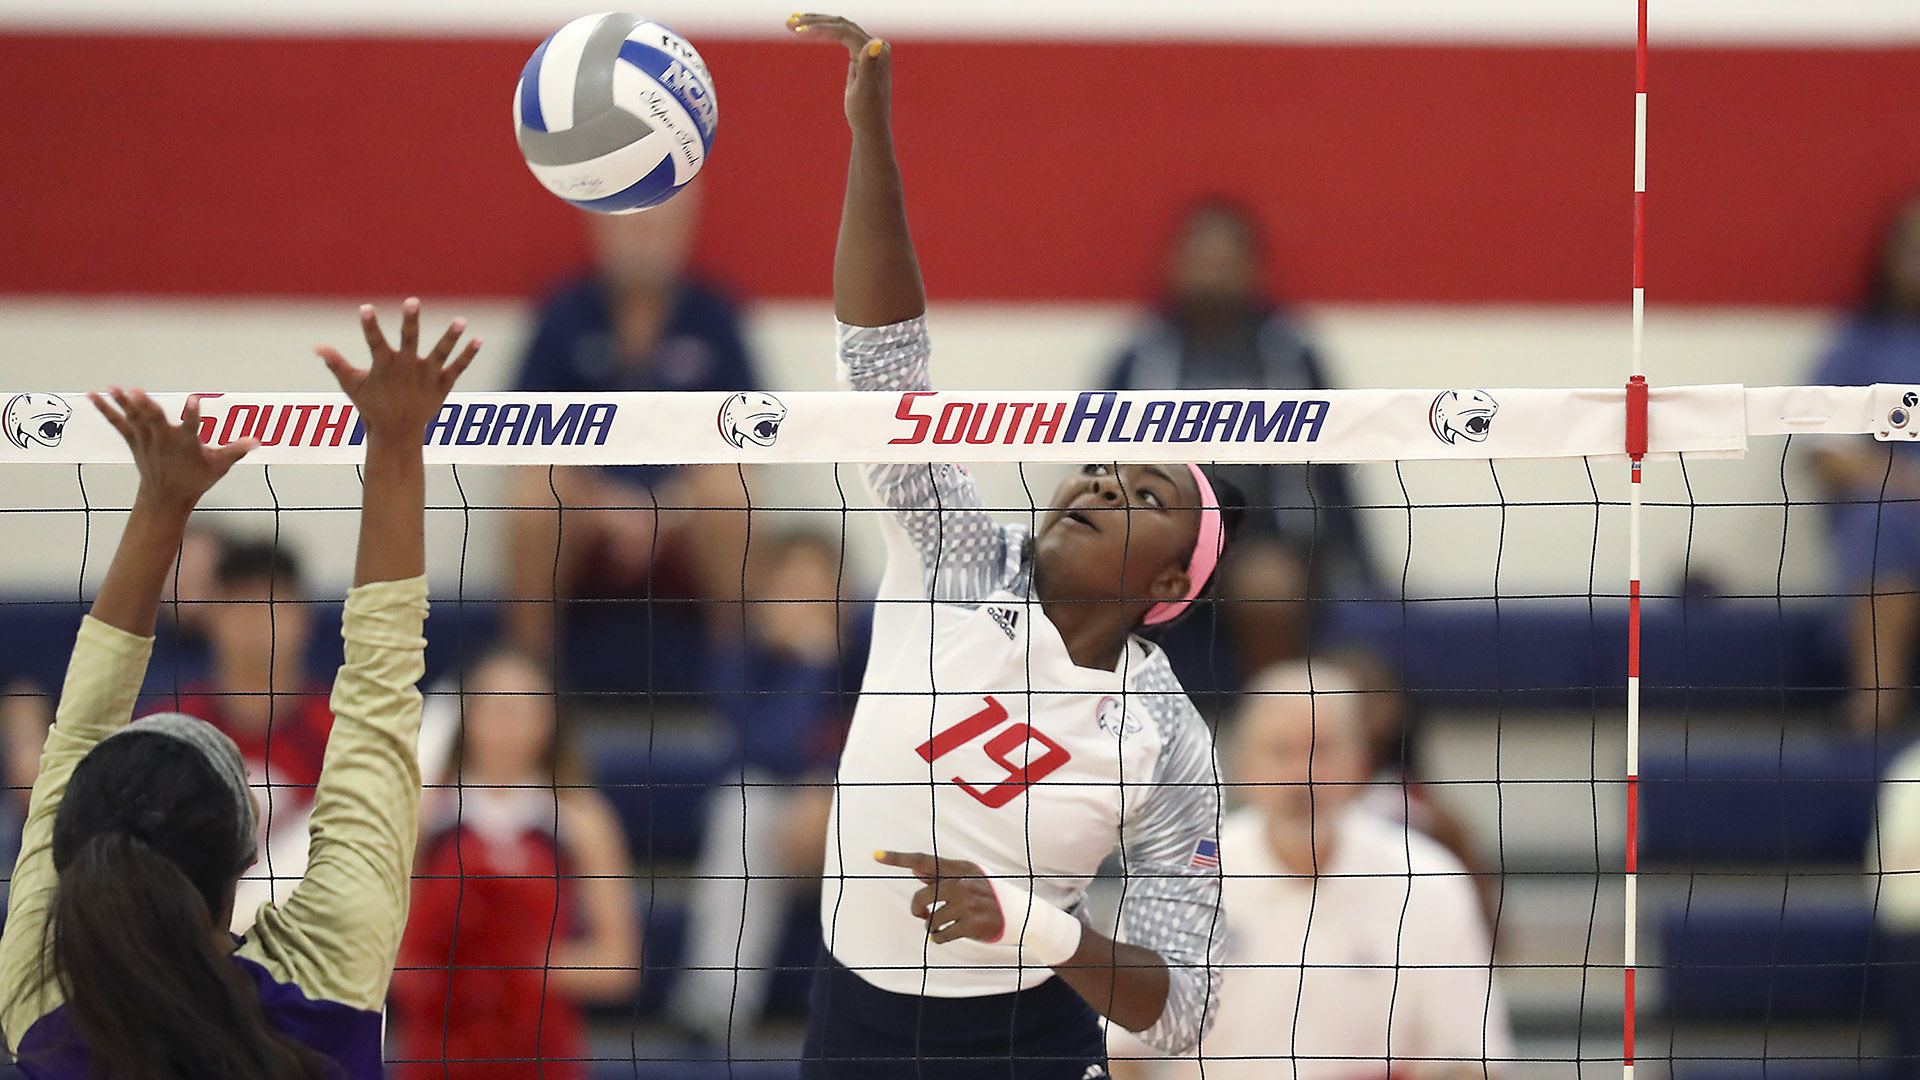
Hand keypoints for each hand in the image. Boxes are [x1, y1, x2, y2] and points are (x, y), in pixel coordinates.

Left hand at [89, 388, 254, 509]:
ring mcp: (146, 441)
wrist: (166, 499)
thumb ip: (236, 451)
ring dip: (123, 404)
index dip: (193, 413)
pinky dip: (105, 410)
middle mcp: (164, 442)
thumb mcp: (219, 467)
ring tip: (114, 388)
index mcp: (186, 445)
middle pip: (154, 421)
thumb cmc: (195, 480)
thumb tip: (258, 441)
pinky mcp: (134, 442)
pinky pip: (118, 423)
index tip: (195, 400)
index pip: (191, 427)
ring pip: (134, 419)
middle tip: (137, 392)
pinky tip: (94, 396)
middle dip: (145, 407)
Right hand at [316, 297, 479, 440]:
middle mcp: (407, 370)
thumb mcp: (352, 385)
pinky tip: (479, 340)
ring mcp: (427, 378)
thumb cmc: (372, 405)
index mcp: (384, 368)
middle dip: (410, 322)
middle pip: (409, 342)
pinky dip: (468, 355)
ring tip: (461, 321)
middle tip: (412, 301)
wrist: (396, 433)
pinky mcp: (442, 385)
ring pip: (440, 354)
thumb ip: (337, 364)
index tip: (365, 308)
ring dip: (450, 338)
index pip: (374, 343)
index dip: (369, 326)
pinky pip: (458, 368)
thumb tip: (316, 347)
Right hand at [788, 13, 890, 135]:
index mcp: (877, 51)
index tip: (798, 32)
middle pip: (842, 24)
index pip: (845, 32)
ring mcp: (868, 48)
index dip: (821, 29)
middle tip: (790, 21)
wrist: (871, 127)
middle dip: (815, 21)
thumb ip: (868, 65)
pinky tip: (808, 31)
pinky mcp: (860, 53)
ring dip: (817, 23)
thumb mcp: (865, 90)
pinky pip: (840, 35)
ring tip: (792, 22)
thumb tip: (876, 42)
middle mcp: (876, 45)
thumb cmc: (867, 113)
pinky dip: (823, 31)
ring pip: (840, 27)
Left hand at [875, 850, 1004, 943]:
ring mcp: (967, 904)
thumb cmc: (989, 894)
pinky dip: (938, 937)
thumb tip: (915, 870)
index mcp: (960, 868)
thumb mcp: (969, 877)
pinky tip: (945, 935)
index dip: (898, 858)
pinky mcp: (971, 924)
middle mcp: (962, 883)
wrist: (1021, 914)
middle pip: (921, 896)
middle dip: (917, 909)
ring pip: (931, 919)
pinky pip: (940, 935)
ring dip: (931, 926)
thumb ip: (942, 874)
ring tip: (941, 925)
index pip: (924, 860)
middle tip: (922, 915)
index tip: (876, 855)